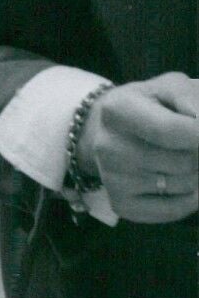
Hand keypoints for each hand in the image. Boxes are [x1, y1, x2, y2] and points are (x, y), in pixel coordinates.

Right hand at [79, 73, 198, 223]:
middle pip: (185, 161)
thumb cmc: (148, 105)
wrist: (110, 129)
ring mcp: (112, 178)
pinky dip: (190, 198)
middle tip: (189, 143)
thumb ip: (193, 99)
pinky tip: (180, 181)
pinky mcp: (120, 204)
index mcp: (118, 109)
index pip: (174, 130)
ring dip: (196, 173)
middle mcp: (108, 147)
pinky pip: (175, 210)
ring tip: (180, 158)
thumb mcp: (171, 87)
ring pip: (185, 185)